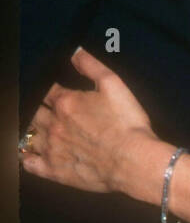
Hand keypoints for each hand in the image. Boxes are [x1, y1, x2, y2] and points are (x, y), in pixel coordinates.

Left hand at [19, 47, 158, 195]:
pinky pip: (28, 163)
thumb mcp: (113, 85)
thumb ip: (91, 65)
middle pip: (32, 112)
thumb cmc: (127, 124)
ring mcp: (51, 148)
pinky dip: (24, 157)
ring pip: (26, 136)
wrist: (132, 160)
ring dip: (27, 131)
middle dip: (35, 109)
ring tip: (31, 129)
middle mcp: (52, 124)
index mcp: (65, 102)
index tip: (50, 92)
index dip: (45, 89)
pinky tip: (27, 154)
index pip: (45, 90)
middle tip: (41, 111)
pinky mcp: (53, 170)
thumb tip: (75, 52)